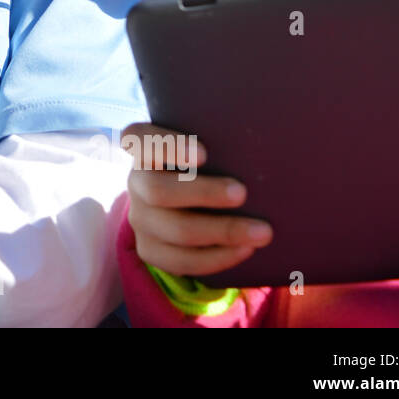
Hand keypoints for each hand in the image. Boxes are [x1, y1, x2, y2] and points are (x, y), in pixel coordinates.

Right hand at [122, 122, 272, 277]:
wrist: (191, 205)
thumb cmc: (209, 166)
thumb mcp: (208, 149)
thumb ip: (221, 144)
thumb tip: (263, 144)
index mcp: (144, 150)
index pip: (137, 138)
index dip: (165, 145)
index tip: (204, 153)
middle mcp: (136, 182)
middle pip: (157, 189)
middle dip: (202, 193)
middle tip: (242, 193)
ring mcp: (140, 218)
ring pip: (175, 230)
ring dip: (221, 231)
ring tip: (261, 232)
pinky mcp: (150, 249)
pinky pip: (181, 261)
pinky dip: (217, 257)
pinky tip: (245, 250)